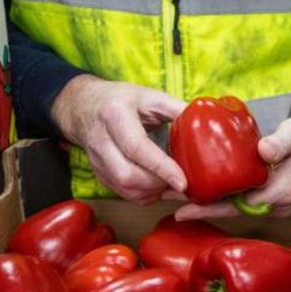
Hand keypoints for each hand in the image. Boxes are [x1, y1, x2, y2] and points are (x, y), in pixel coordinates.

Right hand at [52, 75, 186, 203]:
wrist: (83, 107)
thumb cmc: (121, 100)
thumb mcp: (149, 96)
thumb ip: (176, 108)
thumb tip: (207, 121)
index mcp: (115, 116)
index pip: (136, 148)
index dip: (161, 167)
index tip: (183, 182)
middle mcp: (101, 140)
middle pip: (127, 175)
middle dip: (158, 184)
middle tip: (181, 180)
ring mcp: (97, 160)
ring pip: (125, 189)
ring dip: (153, 192)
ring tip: (172, 182)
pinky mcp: (99, 174)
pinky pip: (123, 193)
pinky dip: (144, 195)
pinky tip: (158, 186)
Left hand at [175, 106, 290, 218]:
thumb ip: (281, 142)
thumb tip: (262, 150)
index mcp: (279, 193)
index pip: (237, 205)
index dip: (208, 207)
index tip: (182, 208)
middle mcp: (276, 204)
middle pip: (232, 210)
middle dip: (201, 207)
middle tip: (168, 200)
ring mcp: (276, 202)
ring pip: (237, 206)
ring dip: (210, 202)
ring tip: (179, 194)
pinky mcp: (274, 195)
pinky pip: (244, 199)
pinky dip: (224, 195)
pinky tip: (206, 187)